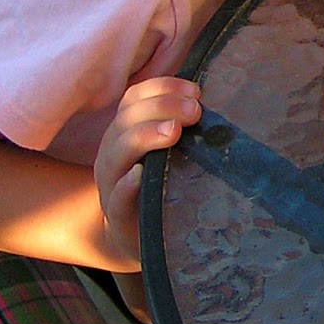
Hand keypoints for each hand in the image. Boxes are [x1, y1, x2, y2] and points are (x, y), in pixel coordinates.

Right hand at [93, 76, 201, 266]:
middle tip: (194, 111)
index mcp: (124, 132)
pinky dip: (126, 186)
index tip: (196, 90)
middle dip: (162, 108)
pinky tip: (140, 175)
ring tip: (173, 131)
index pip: (135, 99)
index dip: (163, 88)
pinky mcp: (117, 217)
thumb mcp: (166, 150)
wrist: (136, 235)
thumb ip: (182, 125)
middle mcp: (112, 154)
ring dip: (145, 137)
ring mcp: (110, 186)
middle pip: (127, 120)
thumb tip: (212, 101)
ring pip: (117, 154)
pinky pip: (116, 200)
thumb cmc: (158, 184)